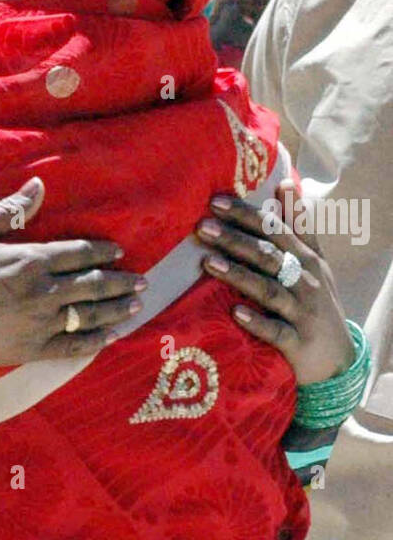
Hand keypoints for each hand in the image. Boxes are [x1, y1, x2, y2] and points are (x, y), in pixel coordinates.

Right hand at [0, 178, 144, 368]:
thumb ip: (9, 210)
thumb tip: (39, 186)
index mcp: (29, 260)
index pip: (78, 253)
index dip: (102, 252)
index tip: (119, 252)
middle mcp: (42, 292)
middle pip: (92, 285)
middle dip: (120, 282)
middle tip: (141, 282)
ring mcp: (38, 324)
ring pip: (89, 316)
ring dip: (116, 310)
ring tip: (135, 306)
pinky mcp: (28, 351)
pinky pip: (70, 347)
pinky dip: (93, 342)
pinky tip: (108, 338)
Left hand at [196, 182, 355, 385]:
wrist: (336, 357)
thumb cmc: (315, 302)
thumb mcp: (313, 261)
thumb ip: (298, 225)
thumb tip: (286, 182)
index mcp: (305, 258)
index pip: (274, 230)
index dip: (247, 215)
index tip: (216, 202)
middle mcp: (305, 280)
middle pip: (267, 255)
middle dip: (235, 239)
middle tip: (202, 226)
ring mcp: (302, 311)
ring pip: (268, 289)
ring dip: (239, 275)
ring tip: (208, 262)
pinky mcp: (297, 341)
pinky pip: (275, 330)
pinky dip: (256, 322)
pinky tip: (235, 313)